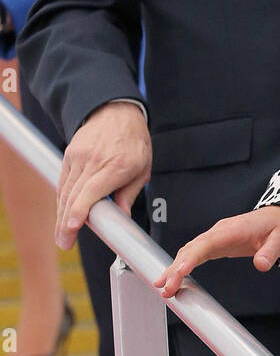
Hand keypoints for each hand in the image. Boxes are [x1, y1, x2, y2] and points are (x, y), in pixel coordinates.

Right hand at [55, 102, 150, 248]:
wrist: (117, 112)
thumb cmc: (134, 141)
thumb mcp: (142, 168)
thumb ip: (130, 194)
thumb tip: (122, 218)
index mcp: (116, 166)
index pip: (91, 192)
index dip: (80, 211)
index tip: (73, 228)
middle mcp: (94, 161)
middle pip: (74, 196)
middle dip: (66, 223)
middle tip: (64, 243)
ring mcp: (79, 157)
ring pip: (65, 191)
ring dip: (61, 215)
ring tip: (62, 235)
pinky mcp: (69, 154)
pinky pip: (63, 181)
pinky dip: (62, 198)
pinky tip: (62, 213)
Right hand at [154, 205, 279, 297]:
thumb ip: (270, 252)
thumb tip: (261, 265)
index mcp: (232, 230)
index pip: (206, 244)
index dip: (190, 258)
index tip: (178, 273)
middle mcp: (220, 232)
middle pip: (192, 249)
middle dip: (176, 268)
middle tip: (164, 289)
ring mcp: (216, 237)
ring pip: (190, 251)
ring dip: (175, 268)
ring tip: (162, 287)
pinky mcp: (217, 244)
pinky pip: (195, 254)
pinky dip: (183, 265)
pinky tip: (174, 278)